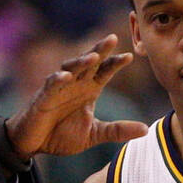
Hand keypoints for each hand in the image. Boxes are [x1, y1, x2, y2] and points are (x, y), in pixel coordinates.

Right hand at [5, 35, 147, 160]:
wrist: (35, 144)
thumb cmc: (62, 135)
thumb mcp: (95, 134)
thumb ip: (118, 130)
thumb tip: (146, 130)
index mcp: (89, 90)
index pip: (105, 72)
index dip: (115, 63)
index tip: (130, 56)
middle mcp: (75, 84)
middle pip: (89, 62)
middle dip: (100, 50)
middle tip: (113, 38)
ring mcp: (59, 89)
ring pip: (70, 69)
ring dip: (80, 62)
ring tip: (92, 57)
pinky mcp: (44, 98)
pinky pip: (51, 85)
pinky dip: (58, 80)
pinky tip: (65, 76)